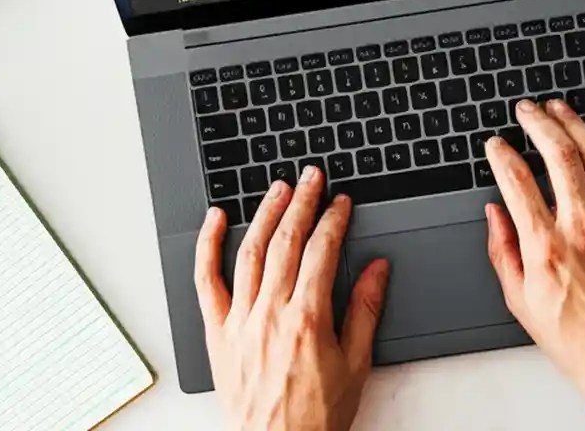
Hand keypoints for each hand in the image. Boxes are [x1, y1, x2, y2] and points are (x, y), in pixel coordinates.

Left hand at [194, 166, 389, 430]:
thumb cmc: (315, 416)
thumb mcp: (355, 364)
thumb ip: (365, 310)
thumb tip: (377, 269)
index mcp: (307, 319)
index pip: (322, 252)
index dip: (334, 221)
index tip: (342, 203)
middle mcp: (270, 314)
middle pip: (286, 242)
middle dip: (303, 204)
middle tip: (312, 178)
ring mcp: (239, 321)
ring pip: (249, 252)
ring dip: (265, 214)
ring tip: (278, 190)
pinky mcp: (217, 332)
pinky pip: (206, 280)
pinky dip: (208, 245)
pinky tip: (215, 219)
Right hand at [484, 99, 584, 430]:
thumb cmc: (576, 340)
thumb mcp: (519, 301)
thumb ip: (501, 251)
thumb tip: (494, 212)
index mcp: (545, 248)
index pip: (516, 180)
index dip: (501, 154)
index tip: (495, 144)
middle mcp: (582, 228)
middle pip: (557, 153)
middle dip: (536, 122)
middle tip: (525, 111)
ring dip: (573, 122)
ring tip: (559, 109)